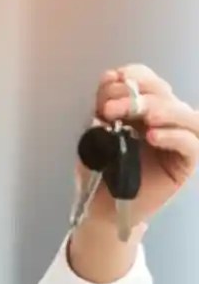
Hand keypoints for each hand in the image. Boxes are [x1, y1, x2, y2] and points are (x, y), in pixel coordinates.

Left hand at [80, 63, 198, 226]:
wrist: (101, 207)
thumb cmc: (99, 170)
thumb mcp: (94, 134)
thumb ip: (103, 107)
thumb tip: (110, 76)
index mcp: (142, 108)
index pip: (148, 80)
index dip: (134, 75)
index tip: (112, 80)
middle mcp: (164, 118)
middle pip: (164, 93)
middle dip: (136, 96)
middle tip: (109, 110)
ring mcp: (178, 139)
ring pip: (184, 114)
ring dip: (161, 110)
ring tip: (143, 118)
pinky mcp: (185, 163)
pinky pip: (191, 143)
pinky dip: (174, 135)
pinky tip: (153, 136)